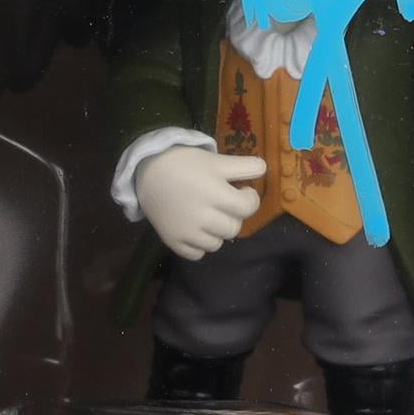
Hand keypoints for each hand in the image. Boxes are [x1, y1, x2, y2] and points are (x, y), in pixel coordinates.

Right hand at [136, 146, 265, 259]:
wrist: (148, 170)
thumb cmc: (185, 162)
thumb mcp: (216, 160)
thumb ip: (244, 166)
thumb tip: (265, 170)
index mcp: (216, 194)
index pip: (248, 207)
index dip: (250, 198)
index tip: (242, 190)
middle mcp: (203, 217)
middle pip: (234, 228)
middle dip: (233, 216)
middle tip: (224, 203)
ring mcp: (187, 232)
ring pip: (217, 244)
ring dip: (218, 232)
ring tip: (209, 215)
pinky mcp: (173, 241)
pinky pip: (197, 254)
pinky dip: (199, 245)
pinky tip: (195, 228)